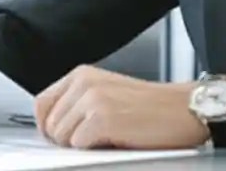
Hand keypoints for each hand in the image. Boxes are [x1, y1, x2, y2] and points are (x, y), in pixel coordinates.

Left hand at [33, 65, 206, 149]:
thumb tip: (53, 129)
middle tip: (95, 140)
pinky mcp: (102, 119)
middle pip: (50, 125)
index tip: (61, 137)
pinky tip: (116, 140)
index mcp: (82, 75)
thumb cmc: (151, 107)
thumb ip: (79, 103)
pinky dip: (95, 150)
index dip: (48, 126)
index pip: (42, 103)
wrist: (184, 109)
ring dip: (81, 146)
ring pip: (62, 137)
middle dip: (67, 139)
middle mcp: (84, 83)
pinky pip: (79, 145)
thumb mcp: (108, 94)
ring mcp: (92, 99)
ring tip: (108, 138)